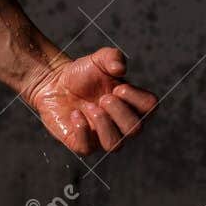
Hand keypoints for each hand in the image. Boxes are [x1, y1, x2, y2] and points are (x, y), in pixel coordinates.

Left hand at [23, 47, 156, 155]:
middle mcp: (121, 124)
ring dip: (103, 124)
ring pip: (115, 145)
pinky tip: (75, 114)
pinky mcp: (81, 142)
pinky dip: (82, 130)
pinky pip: (87, 148)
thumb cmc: (83, 74)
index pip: (150, 108)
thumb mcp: (99, 59)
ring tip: (90, 107)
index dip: (136, 97)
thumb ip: (112, 57)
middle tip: (103, 97)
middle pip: (136, 129)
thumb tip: (120, 69)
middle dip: (119, 111)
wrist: (55, 82)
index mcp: (132, 104)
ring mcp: (101, 136)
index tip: (118, 87)